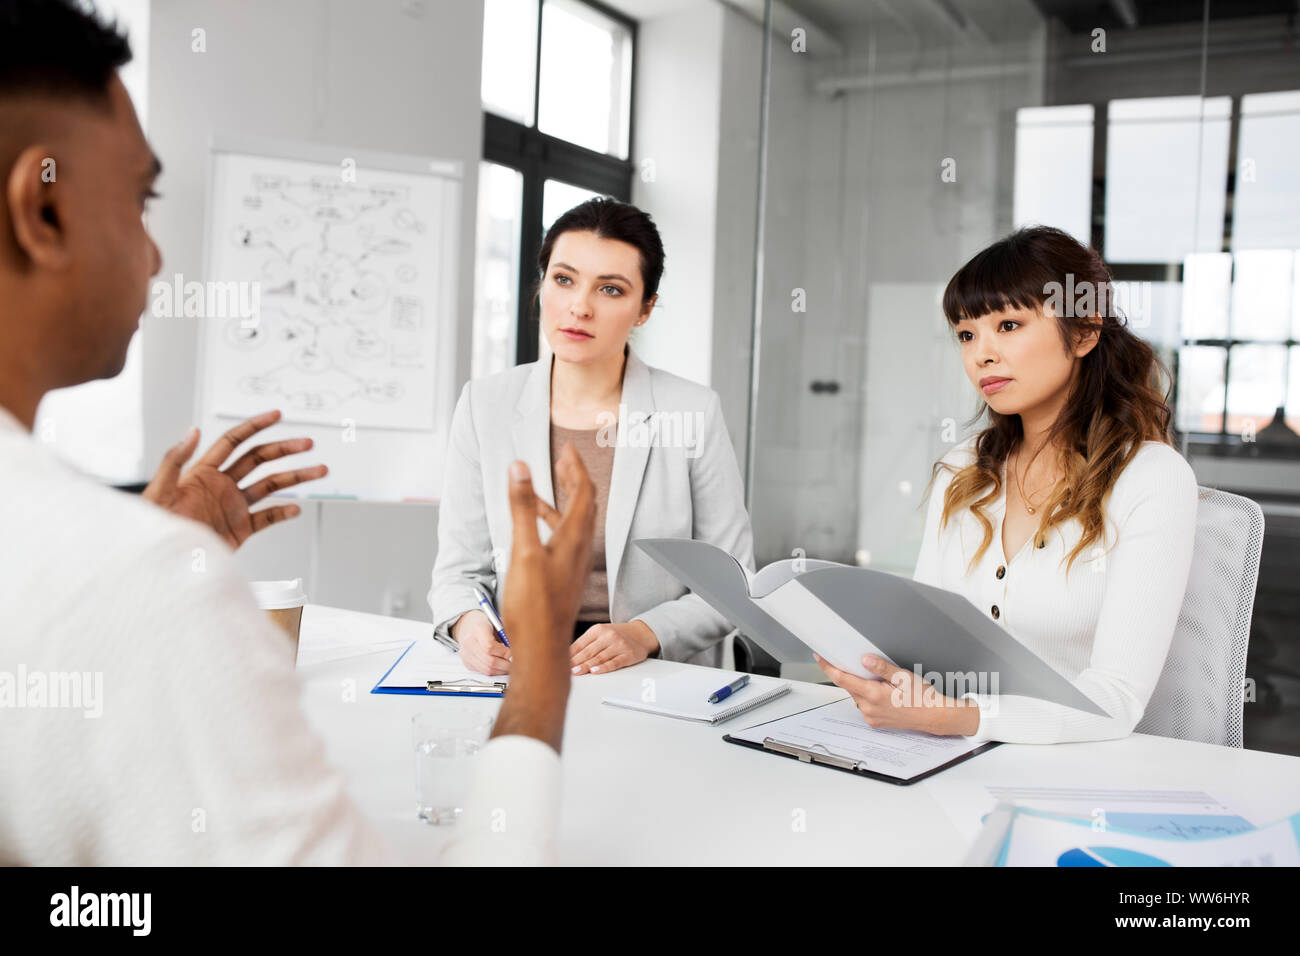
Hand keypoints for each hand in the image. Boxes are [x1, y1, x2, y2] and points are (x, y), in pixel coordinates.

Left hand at [142, 409, 326, 548]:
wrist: (162, 564)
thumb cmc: (153, 528)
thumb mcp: (159, 491)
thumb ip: (175, 460)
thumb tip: (193, 430)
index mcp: (203, 472)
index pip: (234, 441)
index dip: (255, 426)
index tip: (277, 415)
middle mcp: (222, 486)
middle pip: (259, 460)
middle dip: (285, 449)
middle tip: (307, 444)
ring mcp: (234, 507)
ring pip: (271, 486)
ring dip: (295, 477)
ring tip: (319, 471)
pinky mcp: (240, 529)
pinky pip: (268, 517)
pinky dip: (284, 513)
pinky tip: (296, 509)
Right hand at [452, 609, 510, 675]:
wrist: (471, 625)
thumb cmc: (489, 624)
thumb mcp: (500, 623)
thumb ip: (507, 634)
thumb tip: (517, 648)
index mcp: (478, 628)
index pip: (489, 646)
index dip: (504, 652)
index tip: (512, 651)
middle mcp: (469, 642)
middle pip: (489, 660)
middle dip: (505, 664)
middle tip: (515, 662)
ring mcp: (466, 654)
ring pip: (487, 669)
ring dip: (501, 670)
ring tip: (509, 665)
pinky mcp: (467, 663)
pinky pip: (484, 672)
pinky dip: (495, 671)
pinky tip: (501, 666)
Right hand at [489, 445, 595, 750]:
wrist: (542, 650)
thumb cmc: (534, 607)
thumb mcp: (523, 551)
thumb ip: (521, 507)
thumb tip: (520, 469)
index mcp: (573, 538)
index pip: (583, 492)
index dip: (575, 466)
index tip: (567, 447)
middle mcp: (578, 549)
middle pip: (584, 504)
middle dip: (574, 478)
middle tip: (564, 458)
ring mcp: (572, 563)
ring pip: (573, 522)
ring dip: (562, 499)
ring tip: (548, 484)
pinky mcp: (564, 576)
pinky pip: (563, 539)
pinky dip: (552, 523)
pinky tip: (536, 528)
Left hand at [570, 620, 658, 674]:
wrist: (640, 633)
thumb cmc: (616, 635)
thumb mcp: (600, 633)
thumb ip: (585, 643)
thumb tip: (567, 656)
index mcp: (598, 629)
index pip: (580, 643)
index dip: (570, 654)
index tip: (560, 662)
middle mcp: (608, 636)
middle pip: (589, 651)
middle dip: (576, 661)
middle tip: (565, 669)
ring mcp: (619, 645)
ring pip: (600, 657)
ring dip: (586, 666)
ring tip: (577, 672)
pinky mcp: (628, 655)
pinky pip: (614, 663)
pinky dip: (604, 668)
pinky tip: (595, 671)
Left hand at [813, 653, 979, 735]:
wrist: (934, 716)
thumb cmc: (922, 697)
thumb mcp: (904, 676)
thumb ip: (882, 668)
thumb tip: (865, 659)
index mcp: (874, 695)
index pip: (843, 679)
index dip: (828, 667)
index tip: (819, 657)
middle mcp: (869, 708)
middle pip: (849, 686)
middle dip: (848, 673)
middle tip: (856, 662)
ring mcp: (871, 717)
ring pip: (856, 695)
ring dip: (859, 685)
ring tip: (877, 678)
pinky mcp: (875, 721)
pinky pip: (863, 704)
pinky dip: (866, 695)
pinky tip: (879, 690)